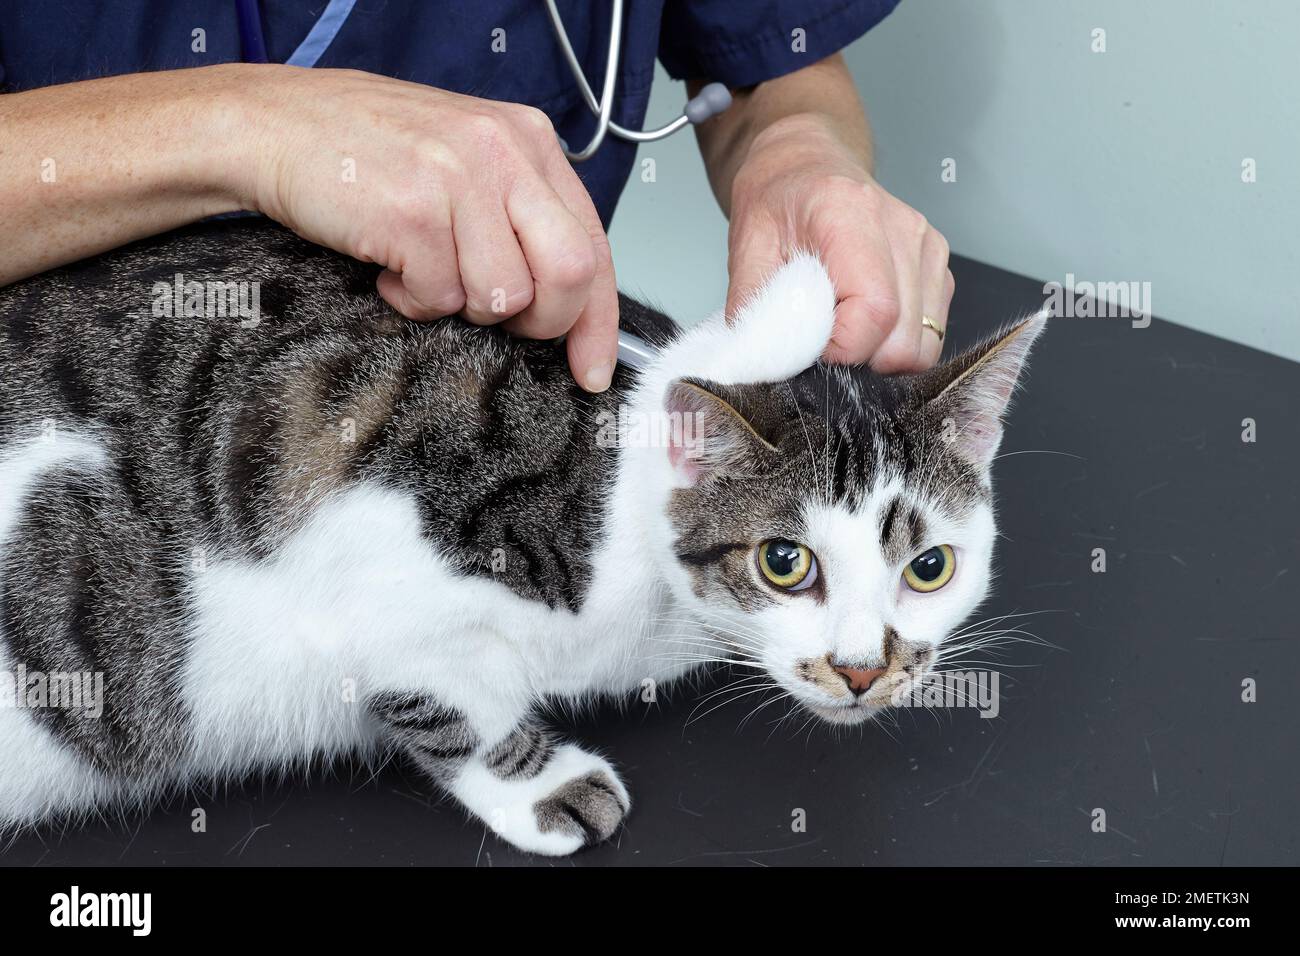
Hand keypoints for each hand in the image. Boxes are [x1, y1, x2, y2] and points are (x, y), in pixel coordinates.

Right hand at [233, 66, 617, 390]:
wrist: (274, 126)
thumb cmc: (369, 151)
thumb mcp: (467, 160)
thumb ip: (521, 213)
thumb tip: (566, 298)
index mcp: (529, 142)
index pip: (596, 245)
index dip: (599, 320)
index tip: (591, 369)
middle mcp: (504, 153)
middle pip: (570, 275)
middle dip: (541, 321)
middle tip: (498, 319)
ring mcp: (459, 180)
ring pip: (503, 296)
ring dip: (461, 306)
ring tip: (424, 268)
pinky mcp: (414, 214)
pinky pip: (440, 299)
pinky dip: (413, 300)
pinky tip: (390, 265)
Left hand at [725, 114, 953, 372]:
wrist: (805, 163)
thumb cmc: (777, 198)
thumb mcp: (745, 247)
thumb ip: (755, 307)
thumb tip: (762, 362)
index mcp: (851, 213)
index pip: (874, 311)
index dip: (841, 350)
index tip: (808, 346)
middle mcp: (903, 229)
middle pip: (903, 339)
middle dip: (859, 360)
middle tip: (820, 340)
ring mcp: (928, 248)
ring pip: (922, 346)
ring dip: (878, 355)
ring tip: (840, 328)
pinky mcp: (937, 268)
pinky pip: (928, 335)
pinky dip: (894, 344)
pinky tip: (862, 321)